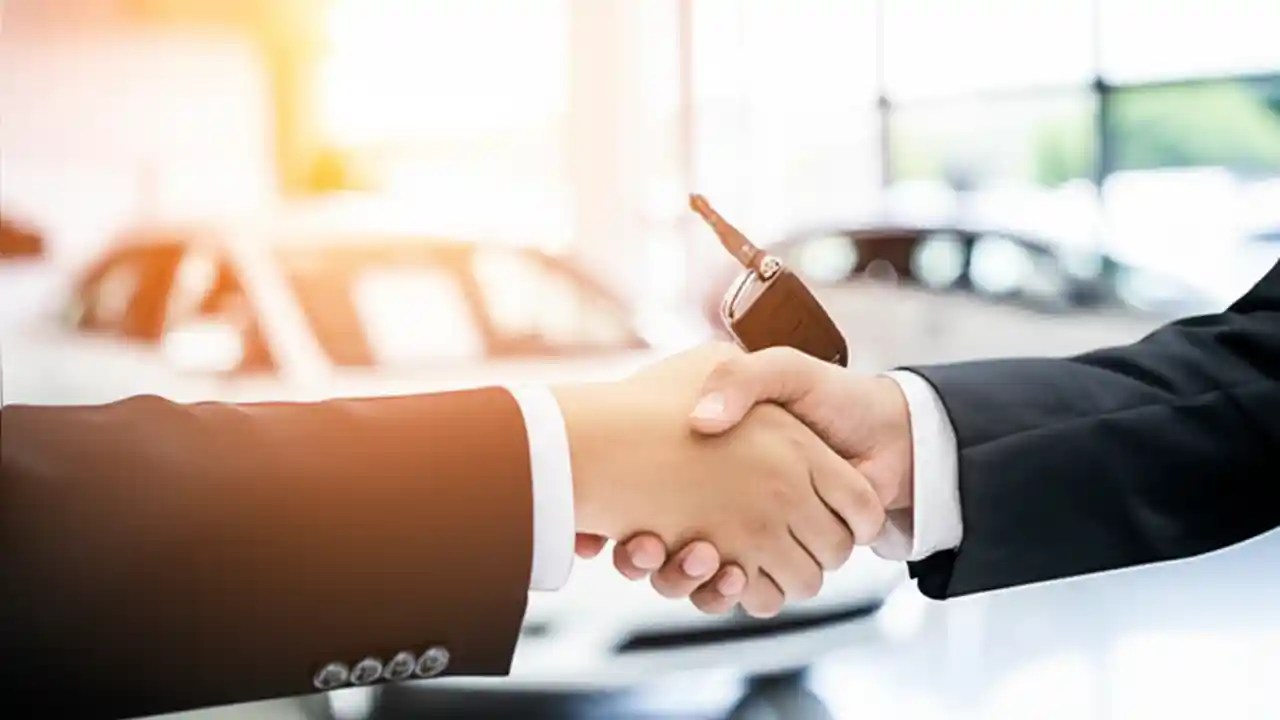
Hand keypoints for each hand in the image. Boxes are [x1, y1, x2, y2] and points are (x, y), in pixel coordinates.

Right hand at [608, 346, 911, 611]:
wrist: (887, 432)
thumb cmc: (829, 398)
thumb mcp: (778, 371)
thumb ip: (739, 379)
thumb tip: (701, 421)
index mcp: (710, 460)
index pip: (636, 501)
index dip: (623, 516)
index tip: (614, 517)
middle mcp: (720, 502)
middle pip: (657, 549)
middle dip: (646, 557)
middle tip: (640, 544)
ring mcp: (748, 537)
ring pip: (693, 577)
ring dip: (683, 577)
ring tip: (694, 553)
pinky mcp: (777, 563)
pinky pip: (739, 596)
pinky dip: (728, 593)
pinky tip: (730, 572)